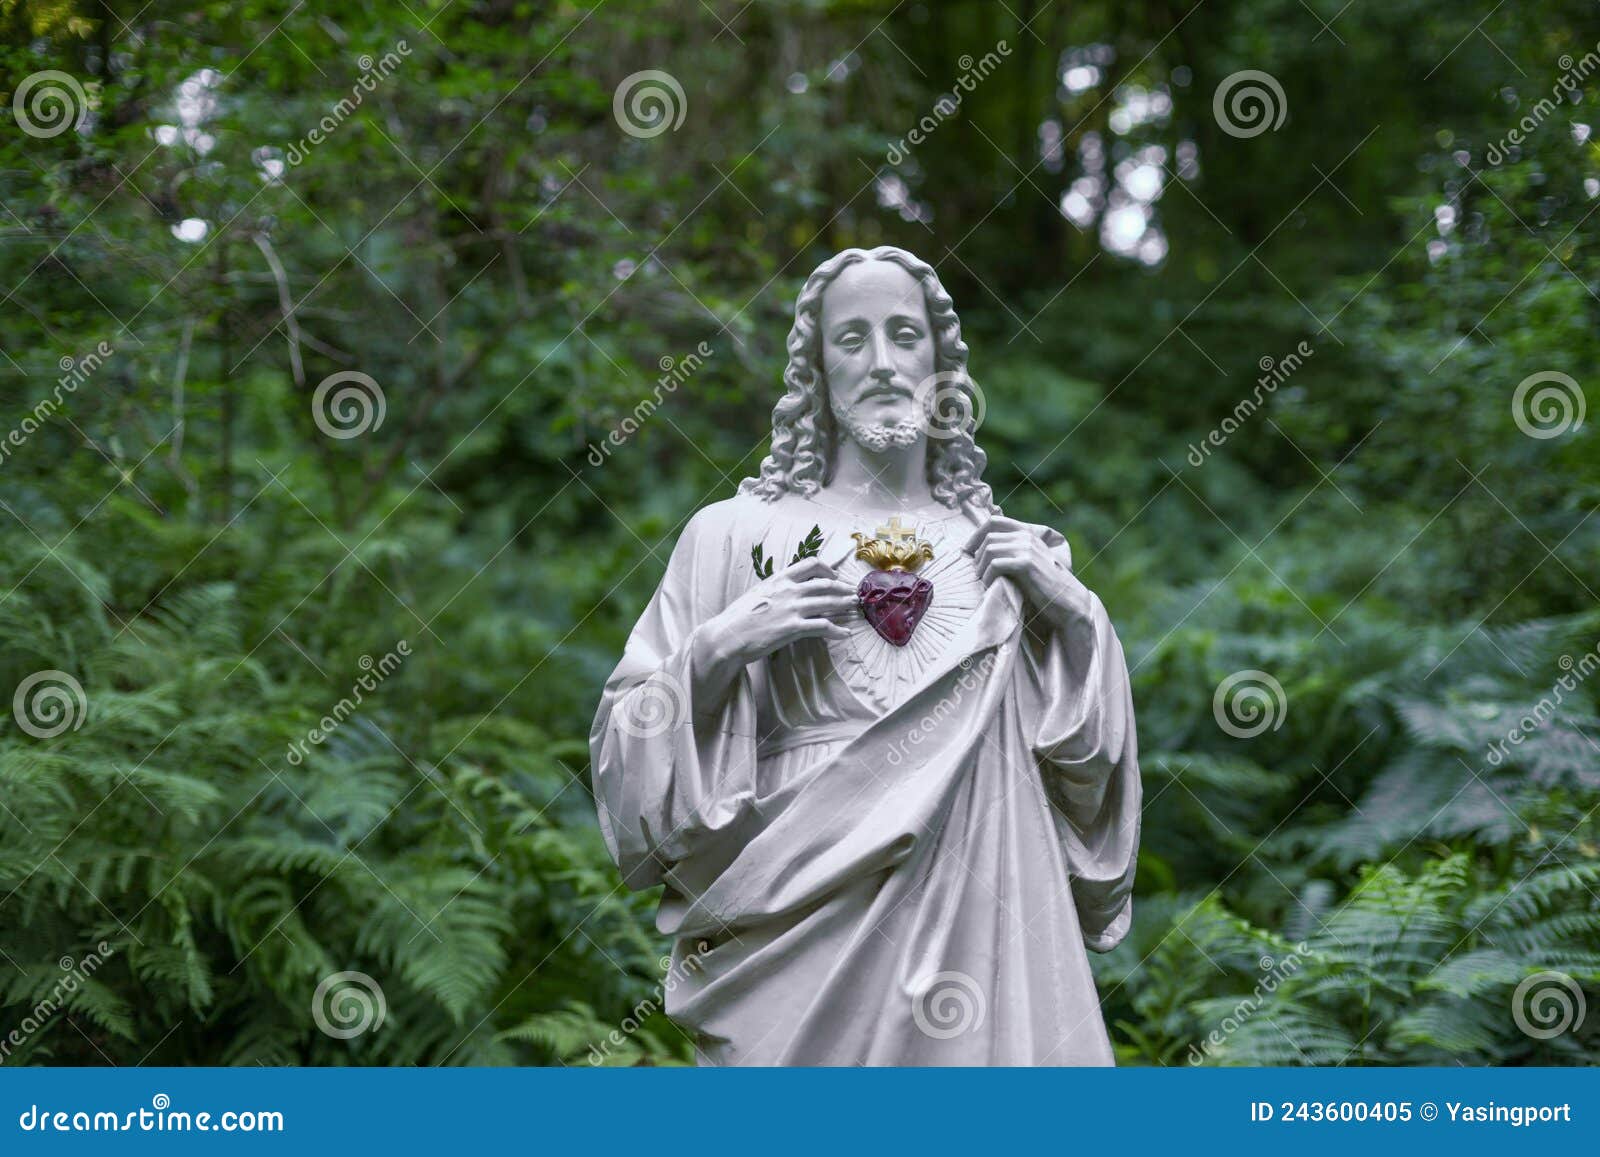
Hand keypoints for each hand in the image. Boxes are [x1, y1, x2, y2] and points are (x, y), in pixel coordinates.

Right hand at [691, 558, 856, 700]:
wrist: (728, 636)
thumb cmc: (738, 618)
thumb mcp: (757, 594)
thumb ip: (775, 589)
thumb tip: (786, 591)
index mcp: (779, 579)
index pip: (810, 564)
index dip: (827, 569)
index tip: (834, 576)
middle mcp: (788, 590)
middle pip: (825, 584)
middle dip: (842, 588)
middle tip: (851, 594)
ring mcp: (792, 609)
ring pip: (828, 603)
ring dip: (844, 605)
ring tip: (854, 608)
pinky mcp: (793, 628)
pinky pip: (823, 627)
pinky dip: (837, 630)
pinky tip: (845, 633)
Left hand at [962, 516, 1095, 631]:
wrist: (1069, 602)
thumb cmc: (1045, 586)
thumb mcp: (1029, 562)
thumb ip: (1013, 552)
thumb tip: (983, 551)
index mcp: (1027, 534)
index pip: (994, 521)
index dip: (976, 535)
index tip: (967, 551)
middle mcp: (1027, 537)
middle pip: (988, 536)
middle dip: (977, 555)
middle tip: (978, 573)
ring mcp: (1028, 549)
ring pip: (989, 549)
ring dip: (981, 567)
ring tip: (983, 581)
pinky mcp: (1027, 564)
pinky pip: (996, 564)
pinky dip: (988, 576)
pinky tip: (989, 586)